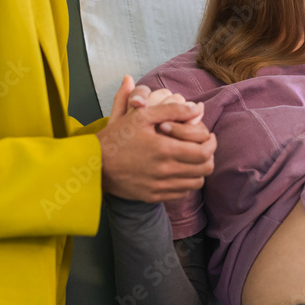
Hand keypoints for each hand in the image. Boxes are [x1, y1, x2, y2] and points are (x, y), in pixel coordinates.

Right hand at [97, 76, 215, 201]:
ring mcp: (159, 186)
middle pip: (204, 169)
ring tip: (193, 158)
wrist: (93, 164)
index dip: (211, 143)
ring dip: (199, 170)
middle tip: (204, 146)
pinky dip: (186, 182)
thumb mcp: (142, 115)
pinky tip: (179, 170)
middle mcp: (165, 171)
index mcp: (165, 149)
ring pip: (195, 183)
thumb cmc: (117, 137)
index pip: (204, 152)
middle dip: (209, 156)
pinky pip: (181, 193)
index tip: (209, 136)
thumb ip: (172, 109)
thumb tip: (197, 108)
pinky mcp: (153, 196)